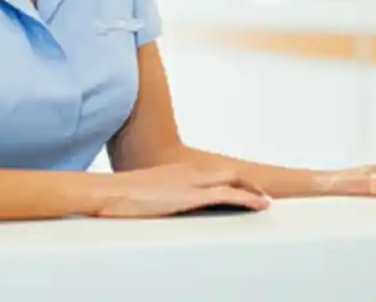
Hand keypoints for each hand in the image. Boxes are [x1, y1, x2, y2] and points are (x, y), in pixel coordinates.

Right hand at [94, 163, 269, 217]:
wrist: (109, 192)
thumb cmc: (121, 196)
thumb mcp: (145, 194)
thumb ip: (159, 197)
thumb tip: (161, 206)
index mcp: (179, 170)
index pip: (214, 173)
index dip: (232, 179)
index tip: (243, 187)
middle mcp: (190, 172)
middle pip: (229, 173)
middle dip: (247, 183)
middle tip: (262, 194)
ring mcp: (192, 182)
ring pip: (233, 181)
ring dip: (253, 190)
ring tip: (266, 201)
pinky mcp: (191, 196)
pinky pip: (228, 195)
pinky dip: (248, 198)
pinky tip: (260, 204)